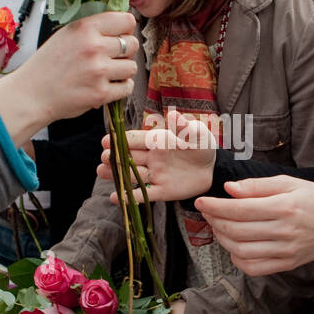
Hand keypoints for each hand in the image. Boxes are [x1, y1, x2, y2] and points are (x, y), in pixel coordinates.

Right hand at [0, 11, 137, 143]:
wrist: (31, 94)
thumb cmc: (47, 65)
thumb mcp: (65, 35)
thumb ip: (91, 28)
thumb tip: (121, 24)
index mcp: (85, 28)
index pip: (127, 20)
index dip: (126, 29)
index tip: (120, 35)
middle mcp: (94, 47)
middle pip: (132, 44)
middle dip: (126, 50)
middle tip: (112, 57)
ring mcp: (99, 71)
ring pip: (132, 66)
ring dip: (123, 70)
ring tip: (107, 73)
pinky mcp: (101, 93)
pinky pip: (127, 87)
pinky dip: (120, 88)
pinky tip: (107, 85)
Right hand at [97, 109, 216, 203]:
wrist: (213, 168)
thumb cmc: (202, 145)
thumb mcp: (197, 133)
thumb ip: (185, 127)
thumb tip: (174, 115)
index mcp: (158, 141)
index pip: (136, 140)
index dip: (121, 140)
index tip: (106, 141)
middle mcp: (153, 158)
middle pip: (129, 157)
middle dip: (114, 157)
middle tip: (103, 158)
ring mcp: (156, 175)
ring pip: (132, 175)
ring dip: (116, 174)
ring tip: (101, 172)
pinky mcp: (163, 191)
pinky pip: (145, 195)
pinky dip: (130, 197)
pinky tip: (115, 197)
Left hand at [194, 175, 313, 276]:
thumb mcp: (289, 183)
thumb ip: (257, 186)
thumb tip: (229, 188)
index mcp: (284, 207)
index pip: (240, 209)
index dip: (215, 206)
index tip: (201, 202)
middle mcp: (284, 231)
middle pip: (237, 231)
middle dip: (215, 221)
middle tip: (208, 213)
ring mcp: (285, 251)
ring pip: (241, 251)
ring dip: (222, 240)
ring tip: (218, 227)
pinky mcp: (286, 265)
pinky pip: (254, 268)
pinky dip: (237, 259)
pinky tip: (234, 246)